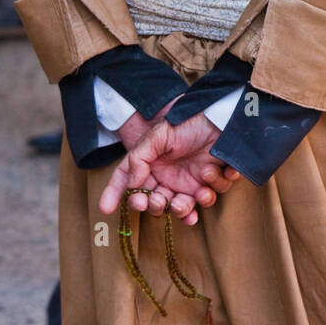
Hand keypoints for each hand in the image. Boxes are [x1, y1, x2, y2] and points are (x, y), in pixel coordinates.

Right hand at [99, 113, 236, 224]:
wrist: (220, 115)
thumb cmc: (187, 122)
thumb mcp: (159, 134)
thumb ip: (140, 157)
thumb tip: (132, 183)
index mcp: (151, 165)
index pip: (128, 182)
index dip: (115, 195)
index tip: (105, 209)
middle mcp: (168, 177)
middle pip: (155, 203)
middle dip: (156, 206)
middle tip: (159, 200)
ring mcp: (189, 182)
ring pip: (182, 208)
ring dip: (186, 207)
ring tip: (198, 192)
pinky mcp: (210, 183)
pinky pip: (210, 197)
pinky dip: (214, 190)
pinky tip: (215, 173)